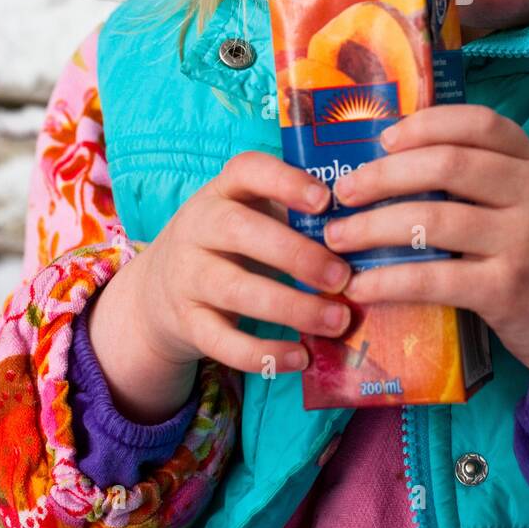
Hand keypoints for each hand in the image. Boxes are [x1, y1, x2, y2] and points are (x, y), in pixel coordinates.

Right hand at [133, 151, 353, 375]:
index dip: (285, 182)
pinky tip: (300, 357)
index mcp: (222, 191)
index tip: (326, 200)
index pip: (246, 170)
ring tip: (336, 321)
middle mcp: (198, 226)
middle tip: (343, 277)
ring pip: (234, 289)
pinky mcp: (186, 322)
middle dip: (296, 254)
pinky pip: (221, 341)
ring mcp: (188, 275)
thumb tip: (368, 236)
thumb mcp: (253, 216)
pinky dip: (262, 353)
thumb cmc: (233, 245)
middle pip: (239, 230)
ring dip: (291, 307)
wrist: (161, 288)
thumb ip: (298, 217)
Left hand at [324, 105, 528, 405]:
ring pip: (430, 219)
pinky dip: (387, 281)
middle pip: (445, 164)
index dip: (423, 125)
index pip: (477, 123)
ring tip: (336, 239)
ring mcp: (522, 242)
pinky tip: (360, 288)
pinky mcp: (507, 291)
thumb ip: (493, 182)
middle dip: (381, 175)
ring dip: (370, 228)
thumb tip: (402, 167)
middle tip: (343, 192)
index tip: (381, 140)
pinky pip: (433, 278)